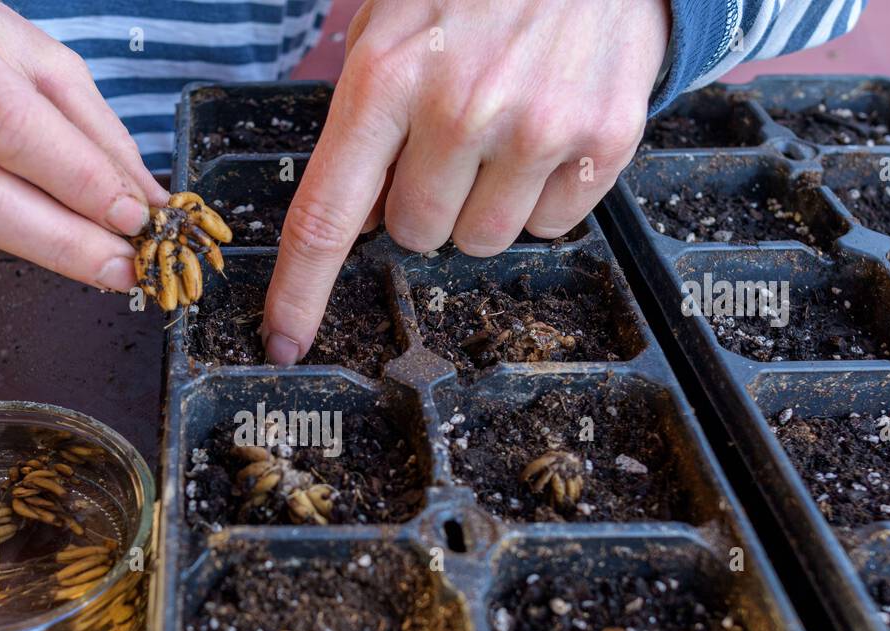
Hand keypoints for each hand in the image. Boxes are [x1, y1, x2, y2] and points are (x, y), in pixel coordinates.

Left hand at [261, 0, 670, 364]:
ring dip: (484, 203)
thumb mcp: (394, 22)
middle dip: (424, 202)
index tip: (285, 340)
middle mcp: (461, 109)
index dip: (301, 289)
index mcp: (388, 77)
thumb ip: (367, 114)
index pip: (326, 215)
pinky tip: (549, 128)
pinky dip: (544, 192)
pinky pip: (552, 224)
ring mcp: (537, 127)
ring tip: (504, 127)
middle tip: (450, 137)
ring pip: (484, 239)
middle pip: (417, 236)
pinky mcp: (605, 138)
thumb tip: (364, 212)